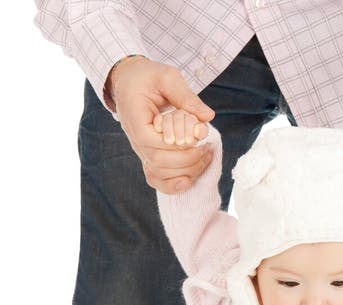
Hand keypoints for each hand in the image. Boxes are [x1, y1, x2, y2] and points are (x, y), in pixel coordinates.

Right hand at [106, 56, 215, 193]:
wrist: (130, 82)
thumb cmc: (148, 77)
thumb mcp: (167, 77)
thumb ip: (186, 96)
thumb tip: (207, 116)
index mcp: (134, 118)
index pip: (152, 142)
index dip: (177, 145)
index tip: (197, 137)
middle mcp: (135, 138)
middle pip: (158, 161)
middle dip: (187, 159)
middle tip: (207, 149)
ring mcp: (140, 150)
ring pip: (159, 173)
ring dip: (185, 171)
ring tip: (205, 157)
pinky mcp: (148, 156)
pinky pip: (156, 179)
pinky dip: (172, 185)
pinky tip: (188, 180)